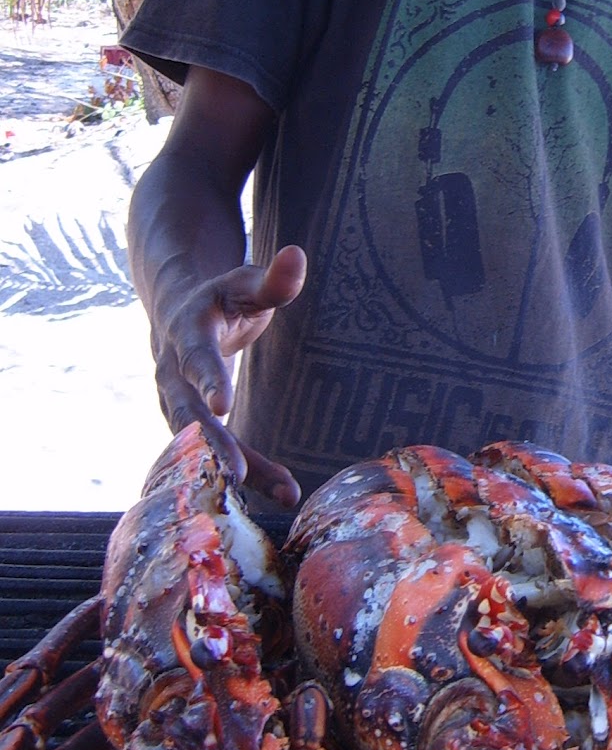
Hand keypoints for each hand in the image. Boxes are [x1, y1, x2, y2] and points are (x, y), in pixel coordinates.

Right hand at [152, 245, 306, 505]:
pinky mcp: (192, 425)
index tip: (223, 405)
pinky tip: (280, 494)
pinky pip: (215, 452)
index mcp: (187, 332)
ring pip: (201, 442)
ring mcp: (178, 403)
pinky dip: (246, 473)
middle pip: (187, 413)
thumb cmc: (223, 297)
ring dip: (234, 468)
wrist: (179, 312)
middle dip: (212, 444)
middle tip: (238, 475)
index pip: (195, 356)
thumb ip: (273, 279)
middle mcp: (173, 373)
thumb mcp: (246, 283)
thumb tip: (298, 255)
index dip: (207, 379)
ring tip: (282, 493)